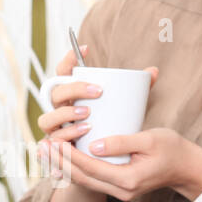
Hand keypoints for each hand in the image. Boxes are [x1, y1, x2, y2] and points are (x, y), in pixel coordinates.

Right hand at [36, 44, 158, 160]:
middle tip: (98, 91)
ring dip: (66, 114)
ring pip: (48, 117)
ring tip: (88, 114)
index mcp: (69, 94)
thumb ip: (137, 90)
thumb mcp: (124, 105)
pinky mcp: (58, 145)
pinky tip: (84, 130)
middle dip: (74, 89)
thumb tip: (153, 71)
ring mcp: (55, 128)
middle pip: (55, 92)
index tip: (87, 48)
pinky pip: (56, 138)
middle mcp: (58, 109)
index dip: (69, 58)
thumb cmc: (113, 122)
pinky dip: (68, 134)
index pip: (62, 71)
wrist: (109, 153)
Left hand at [42, 126, 193, 201]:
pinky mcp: (118, 187)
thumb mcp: (150, 139)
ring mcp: (119, 192)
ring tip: (45, 152)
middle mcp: (121, 191)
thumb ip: (122, 142)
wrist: (187, 168)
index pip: (90, 168)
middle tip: (41, 146)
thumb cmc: (172, 149)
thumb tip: (95, 145)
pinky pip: (91, 181)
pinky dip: (74, 170)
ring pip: (84, 181)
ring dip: (63, 167)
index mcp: (128, 180)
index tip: (53, 141)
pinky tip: (61, 161)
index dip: (68, 156)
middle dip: (59, 162)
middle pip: (82, 178)